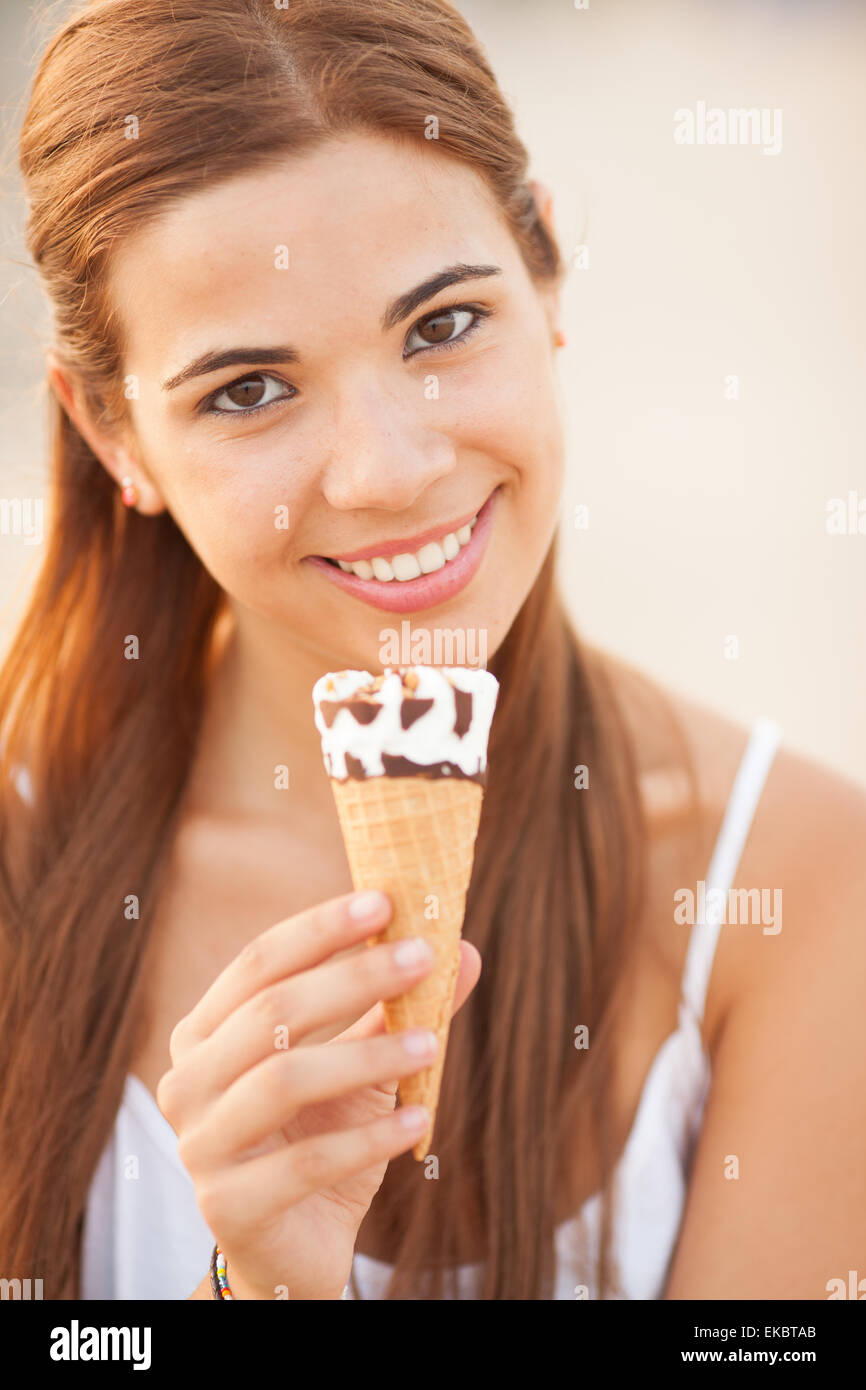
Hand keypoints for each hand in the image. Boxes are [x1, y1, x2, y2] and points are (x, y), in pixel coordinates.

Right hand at [158, 889, 480, 1298]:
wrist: (293, 1246)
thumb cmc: (321, 1135)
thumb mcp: (363, 1064)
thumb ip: (399, 1009)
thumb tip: (465, 949)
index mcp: (204, 1033)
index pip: (258, 962)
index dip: (321, 929)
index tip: (386, 901)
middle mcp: (187, 1082)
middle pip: (270, 1011)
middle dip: (353, 977)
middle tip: (423, 956)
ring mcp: (200, 1146)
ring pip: (284, 1081)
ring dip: (365, 1055)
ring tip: (431, 1044)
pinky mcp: (229, 1207)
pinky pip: (306, 1162)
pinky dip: (369, 1138)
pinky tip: (419, 1119)